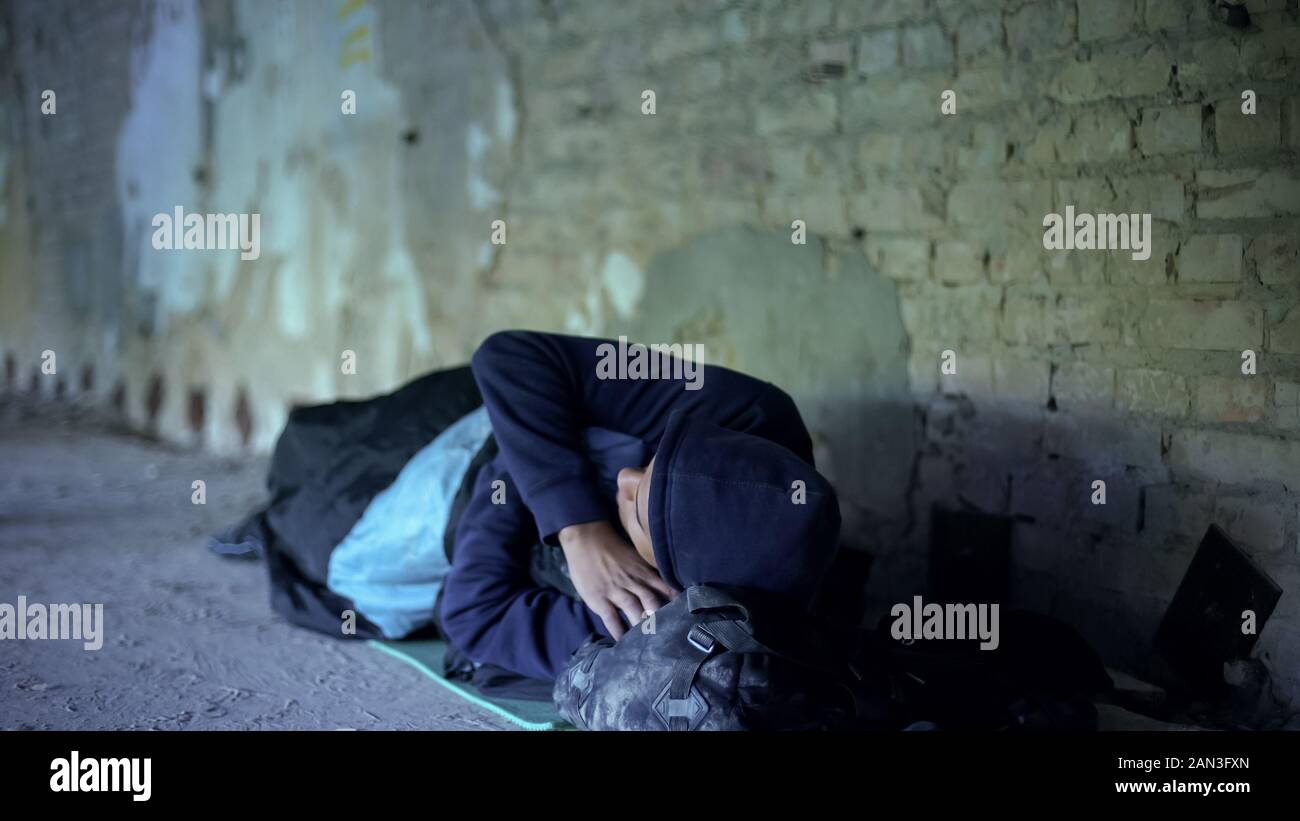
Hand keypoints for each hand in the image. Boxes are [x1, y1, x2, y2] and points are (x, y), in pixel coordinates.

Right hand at [558, 520, 677, 638]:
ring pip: (634, 611)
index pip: (666, 589)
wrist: (586, 539)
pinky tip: (623, 644)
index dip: (677, 604)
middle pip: (652, 603)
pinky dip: (618, 632)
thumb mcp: (636, 559)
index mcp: (644, 572)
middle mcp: (633, 582)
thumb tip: (667, 590)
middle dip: (662, 619)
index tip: (686, 618)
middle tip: (671, 636)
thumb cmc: (613, 550)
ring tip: (650, 644)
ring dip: (642, 627)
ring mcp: (616, 591)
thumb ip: (650, 574)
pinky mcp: (599, 599)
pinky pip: (611, 619)